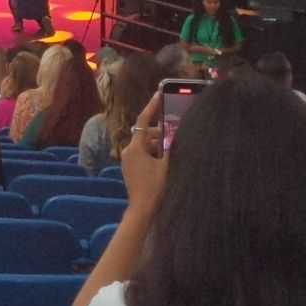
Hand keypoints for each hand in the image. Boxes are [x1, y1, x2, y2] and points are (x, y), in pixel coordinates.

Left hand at [119, 93, 168, 209]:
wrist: (143, 210)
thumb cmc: (155, 187)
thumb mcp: (167, 165)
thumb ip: (171, 146)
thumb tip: (176, 131)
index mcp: (134, 147)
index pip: (143, 121)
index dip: (152, 107)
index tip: (158, 95)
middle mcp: (128, 151)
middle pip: (146, 134)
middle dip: (161, 133)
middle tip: (177, 135)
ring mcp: (128, 160)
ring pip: (145, 145)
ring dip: (159, 145)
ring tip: (174, 151)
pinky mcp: (130, 168)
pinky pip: (143, 154)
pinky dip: (154, 154)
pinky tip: (166, 161)